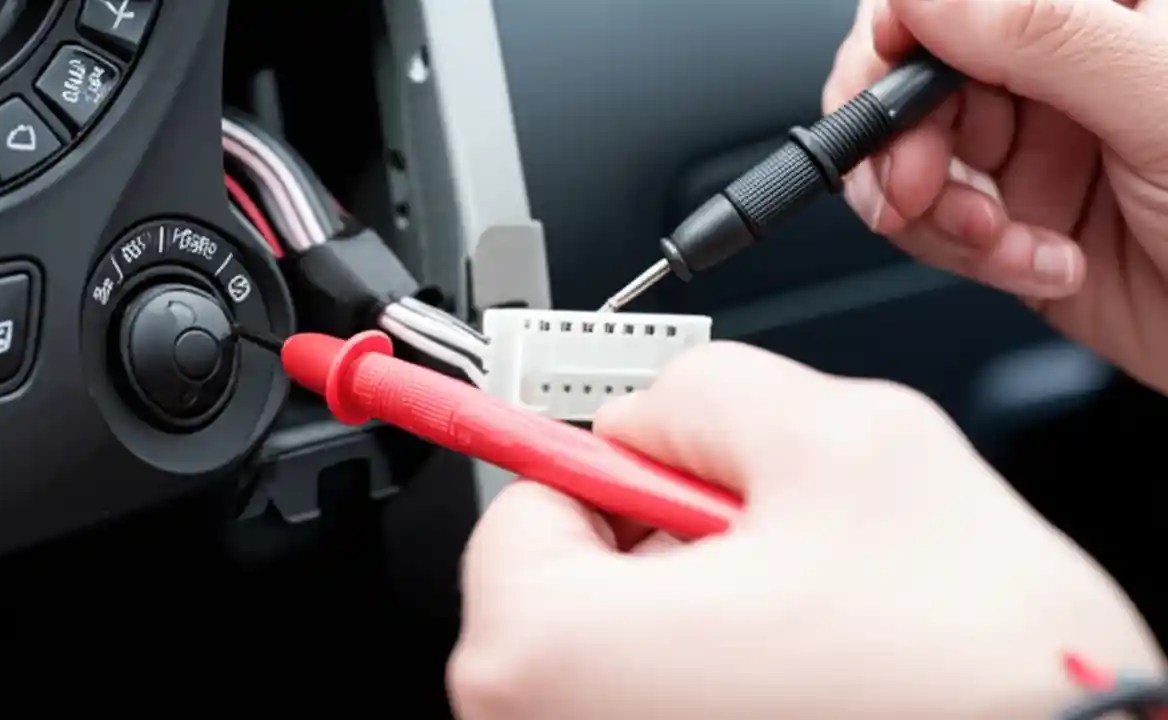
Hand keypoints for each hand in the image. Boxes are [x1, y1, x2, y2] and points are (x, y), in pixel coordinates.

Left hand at [448, 343, 1162, 718]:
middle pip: (573, 585)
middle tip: (779, 546)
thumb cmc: (976, 679)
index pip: (524, 505)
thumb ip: (712, 390)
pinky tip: (822, 671)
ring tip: (824, 621)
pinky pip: (670, 701)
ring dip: (715, 609)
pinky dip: (731, 673)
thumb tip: (659, 410)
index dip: (615, 465)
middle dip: (670, 539)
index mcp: (552, 654)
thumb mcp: (845, 443)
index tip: (663, 466)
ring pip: (633, 649)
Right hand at [824, 0, 1167, 392]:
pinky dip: (967, 254)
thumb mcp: (1161, 101)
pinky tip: (1038, 265)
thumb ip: (1041, 32)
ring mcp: (1036, 145)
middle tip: (914, 187)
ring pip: (910, 154)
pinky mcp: (1018, 221)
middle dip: (900, 137)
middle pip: (914, 72)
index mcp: (1106, 10)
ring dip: (934, 210)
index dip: (903, 29)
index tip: (888, 77)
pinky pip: (939, 226)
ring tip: (995, 240)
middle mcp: (1060, 68)